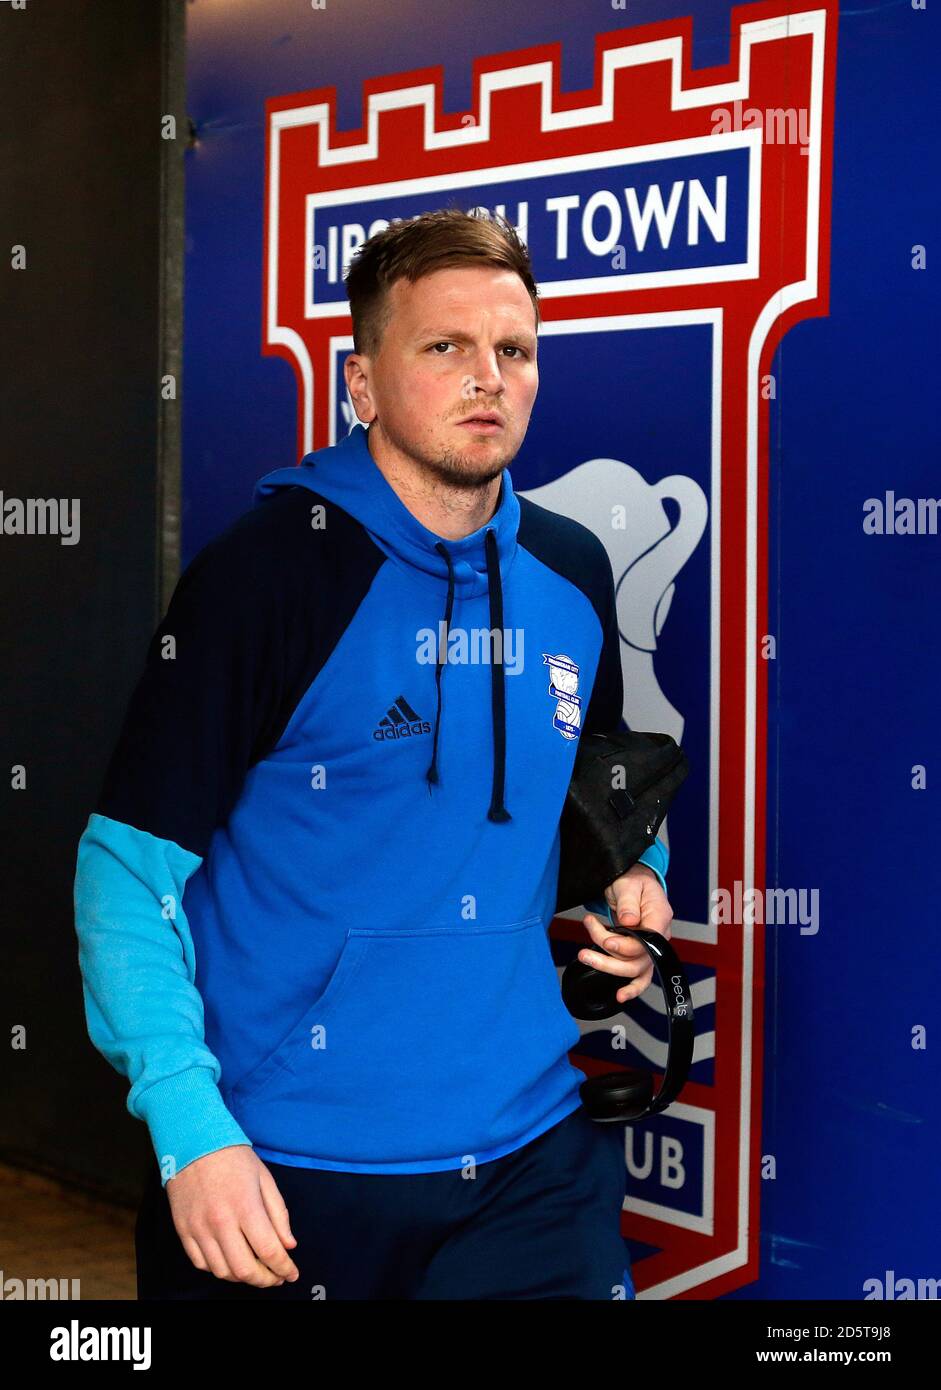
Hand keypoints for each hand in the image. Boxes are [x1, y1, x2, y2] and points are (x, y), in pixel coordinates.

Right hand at [165, 1144, 299, 1286]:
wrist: (193, 1141)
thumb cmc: (232, 1157)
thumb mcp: (264, 1178)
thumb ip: (278, 1214)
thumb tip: (289, 1245)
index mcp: (246, 1207)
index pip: (269, 1251)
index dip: (284, 1268)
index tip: (292, 1274)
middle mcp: (220, 1222)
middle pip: (245, 1269)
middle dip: (265, 1280)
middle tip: (275, 1277)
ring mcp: (199, 1229)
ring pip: (222, 1272)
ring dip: (242, 1277)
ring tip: (255, 1270)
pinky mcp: (183, 1230)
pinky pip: (201, 1263)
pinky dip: (218, 1269)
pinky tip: (230, 1261)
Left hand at [579, 864, 673, 1003]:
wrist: (632, 882)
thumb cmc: (632, 880)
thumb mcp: (628, 883)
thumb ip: (629, 901)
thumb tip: (629, 921)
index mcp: (660, 915)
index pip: (646, 940)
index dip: (625, 945)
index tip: (605, 941)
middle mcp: (659, 935)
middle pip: (638, 959)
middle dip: (609, 959)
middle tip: (585, 952)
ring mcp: (651, 946)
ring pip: (634, 969)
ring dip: (608, 967)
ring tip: (585, 956)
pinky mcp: (641, 953)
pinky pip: (640, 975)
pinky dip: (631, 988)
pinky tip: (620, 996)